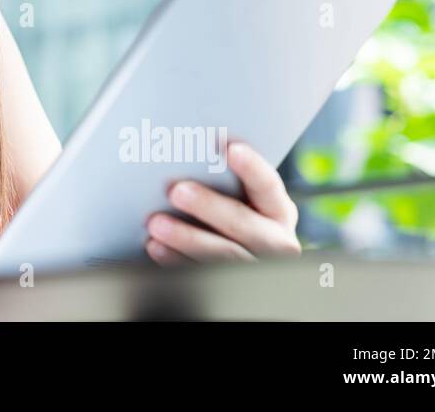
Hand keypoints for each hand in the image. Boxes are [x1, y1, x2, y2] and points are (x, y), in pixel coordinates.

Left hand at [144, 141, 300, 265]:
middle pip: (244, 224)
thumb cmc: (230, 216)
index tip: (231, 148)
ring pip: (225, 254)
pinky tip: (156, 248)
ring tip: (156, 224)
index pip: (268, 186)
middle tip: (176, 191)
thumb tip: (182, 156)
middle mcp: (276, 241)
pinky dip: (177, 261)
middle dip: (209, 206)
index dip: (252, 167)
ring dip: (187, 238)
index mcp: (278, 211)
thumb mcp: (239, 202)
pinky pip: (205, 275)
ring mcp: (257, 266)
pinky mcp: (233, 286)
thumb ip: (222, 184)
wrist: (239, 257)